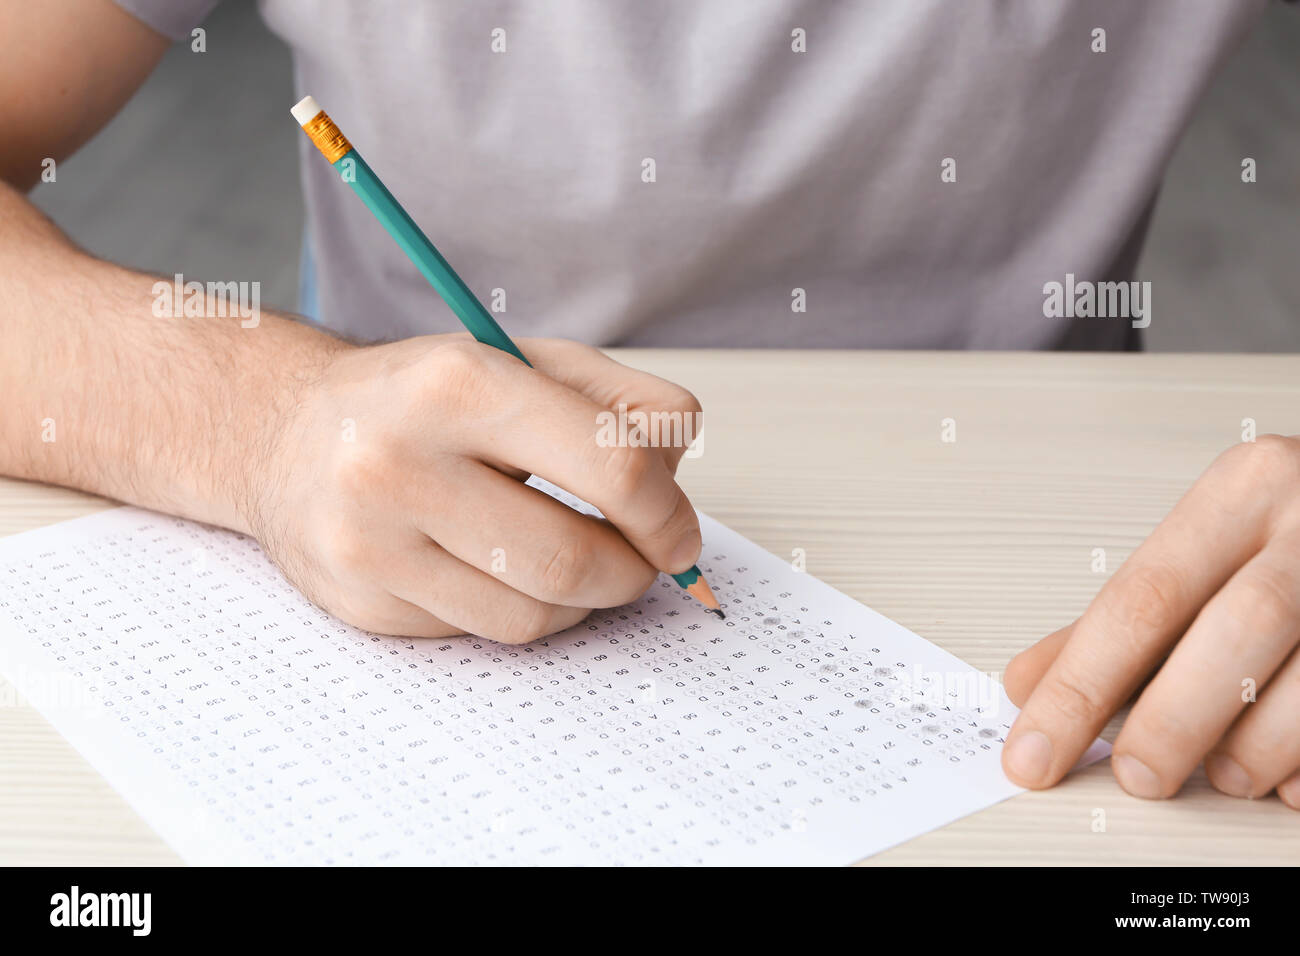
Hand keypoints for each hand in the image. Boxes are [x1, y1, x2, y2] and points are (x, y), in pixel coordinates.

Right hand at [245, 334, 702, 643]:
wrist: (283, 435)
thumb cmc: (423, 398)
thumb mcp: (525, 362)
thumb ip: (623, 401)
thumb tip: (679, 482)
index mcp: (459, 384)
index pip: (611, 466)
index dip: (667, 513)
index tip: (678, 532)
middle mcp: (400, 464)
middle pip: (575, 559)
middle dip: (633, 571)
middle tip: (641, 558)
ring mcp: (372, 543)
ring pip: (535, 615)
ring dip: (582, 600)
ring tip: (571, 557)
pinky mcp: (363, 603)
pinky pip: (484, 634)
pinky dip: (522, 611)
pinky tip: (502, 569)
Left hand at [1002, 435, 1299, 808]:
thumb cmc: (1294, 536)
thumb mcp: (1207, 550)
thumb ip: (1120, 620)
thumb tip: (1027, 687)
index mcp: (1243, 491)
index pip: (1139, 599)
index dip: (1079, 687)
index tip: (1033, 752)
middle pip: (1232, 634)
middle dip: (1171, 721)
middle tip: (1137, 776)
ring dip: (1254, 748)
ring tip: (1221, 775)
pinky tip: (1285, 779)